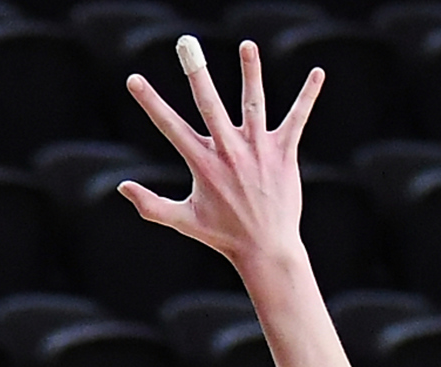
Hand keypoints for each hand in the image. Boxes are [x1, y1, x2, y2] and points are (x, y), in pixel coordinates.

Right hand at [120, 39, 321, 265]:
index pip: (170, 127)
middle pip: (209, 104)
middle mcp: (229, 151)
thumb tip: (123, 187)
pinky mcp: (284, 153)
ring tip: (247, 45)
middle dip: (196, 73)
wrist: (266, 248)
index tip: (134, 80)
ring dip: (251, 72)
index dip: (150, 102)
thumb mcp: (182, 220)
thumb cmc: (223, 235)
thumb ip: (151, 204)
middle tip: (185, 44)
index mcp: (203, 164)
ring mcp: (258, 150)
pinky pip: (297, 118)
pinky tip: (317, 73)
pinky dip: (308, 95)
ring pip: (253, 103)